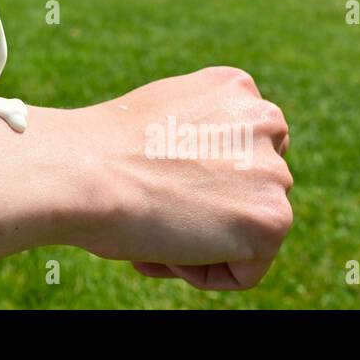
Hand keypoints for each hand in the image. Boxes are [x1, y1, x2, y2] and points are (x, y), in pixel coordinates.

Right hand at [69, 67, 293, 289]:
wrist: (85, 172)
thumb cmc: (100, 151)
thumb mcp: (159, 117)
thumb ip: (197, 135)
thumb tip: (207, 175)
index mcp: (235, 88)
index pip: (240, 150)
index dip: (197, 178)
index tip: (157, 181)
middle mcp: (265, 120)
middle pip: (250, 189)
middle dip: (204, 207)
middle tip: (154, 207)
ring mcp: (274, 170)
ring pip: (246, 229)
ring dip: (202, 239)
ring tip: (157, 225)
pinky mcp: (272, 219)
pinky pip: (245, 270)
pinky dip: (203, 272)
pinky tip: (167, 246)